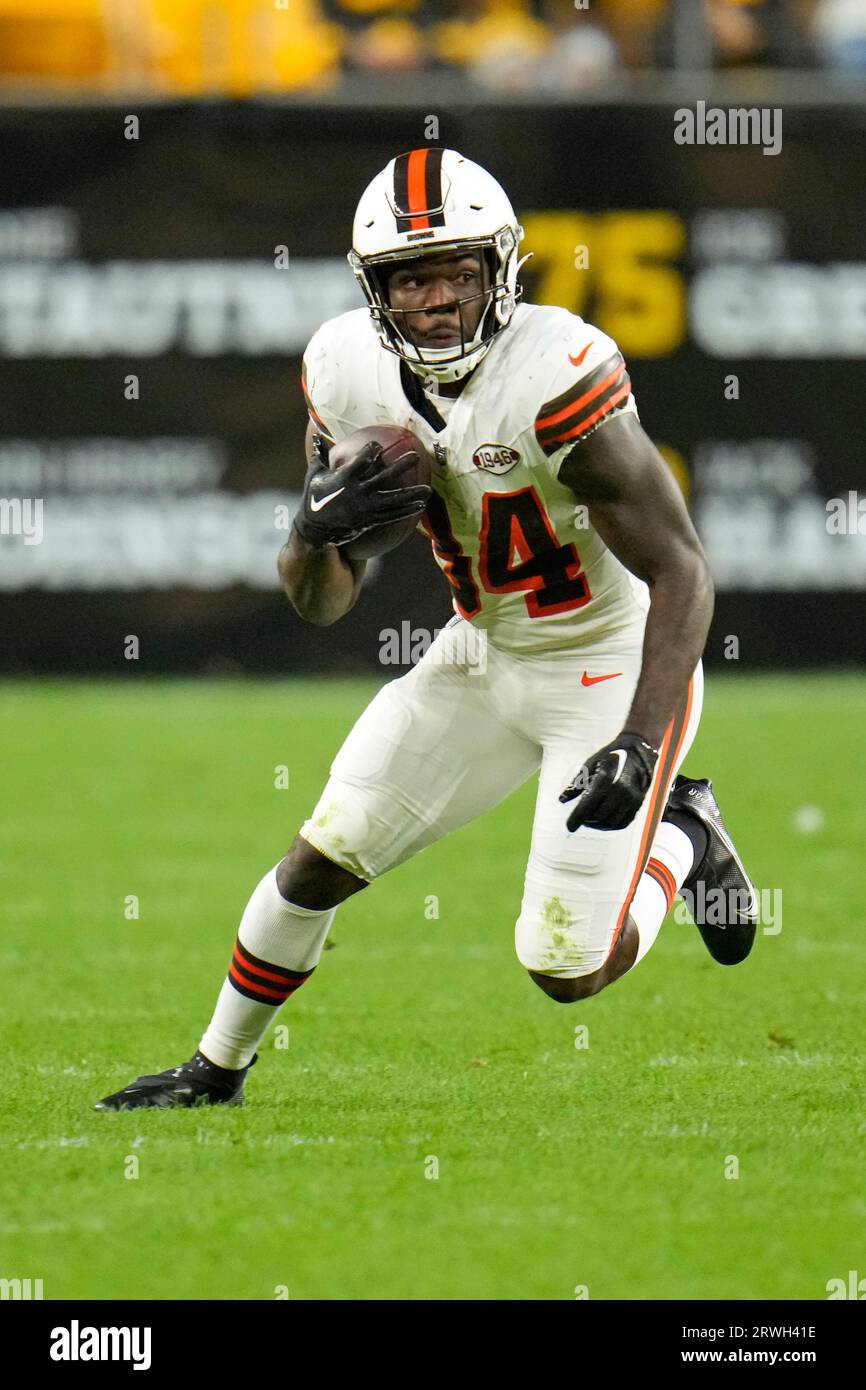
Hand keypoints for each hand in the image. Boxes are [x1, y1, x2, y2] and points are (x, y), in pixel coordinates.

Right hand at [293, 433, 431, 548]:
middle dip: (401, 466)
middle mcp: (357, 493)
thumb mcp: (314, 476)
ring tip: (428, 490)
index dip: (371, 450)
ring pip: (393, 500)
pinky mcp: (370, 521)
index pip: (361, 460)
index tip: (378, 445)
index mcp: (343, 478)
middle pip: (384, 478)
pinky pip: (392, 516)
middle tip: (416, 456)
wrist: (316, 532)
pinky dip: (407, 511)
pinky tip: (421, 506)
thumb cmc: (314, 500)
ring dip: (412, 494)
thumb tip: (318, 435)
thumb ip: (320, 455)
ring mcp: (366, 508)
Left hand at [559, 731, 657, 831]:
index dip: (576, 818)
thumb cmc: (609, 757)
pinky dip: (610, 825)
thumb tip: (562, 800)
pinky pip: (622, 823)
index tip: (570, 827)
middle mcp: (620, 789)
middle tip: (580, 817)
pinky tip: (602, 821)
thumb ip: (576, 784)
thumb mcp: (589, 765)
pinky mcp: (638, 803)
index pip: (587, 805)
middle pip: (598, 816)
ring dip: (597, 825)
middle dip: (586, 820)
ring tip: (590, 819)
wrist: (637, 752)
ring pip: (610, 822)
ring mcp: (631, 797)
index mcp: (605, 778)